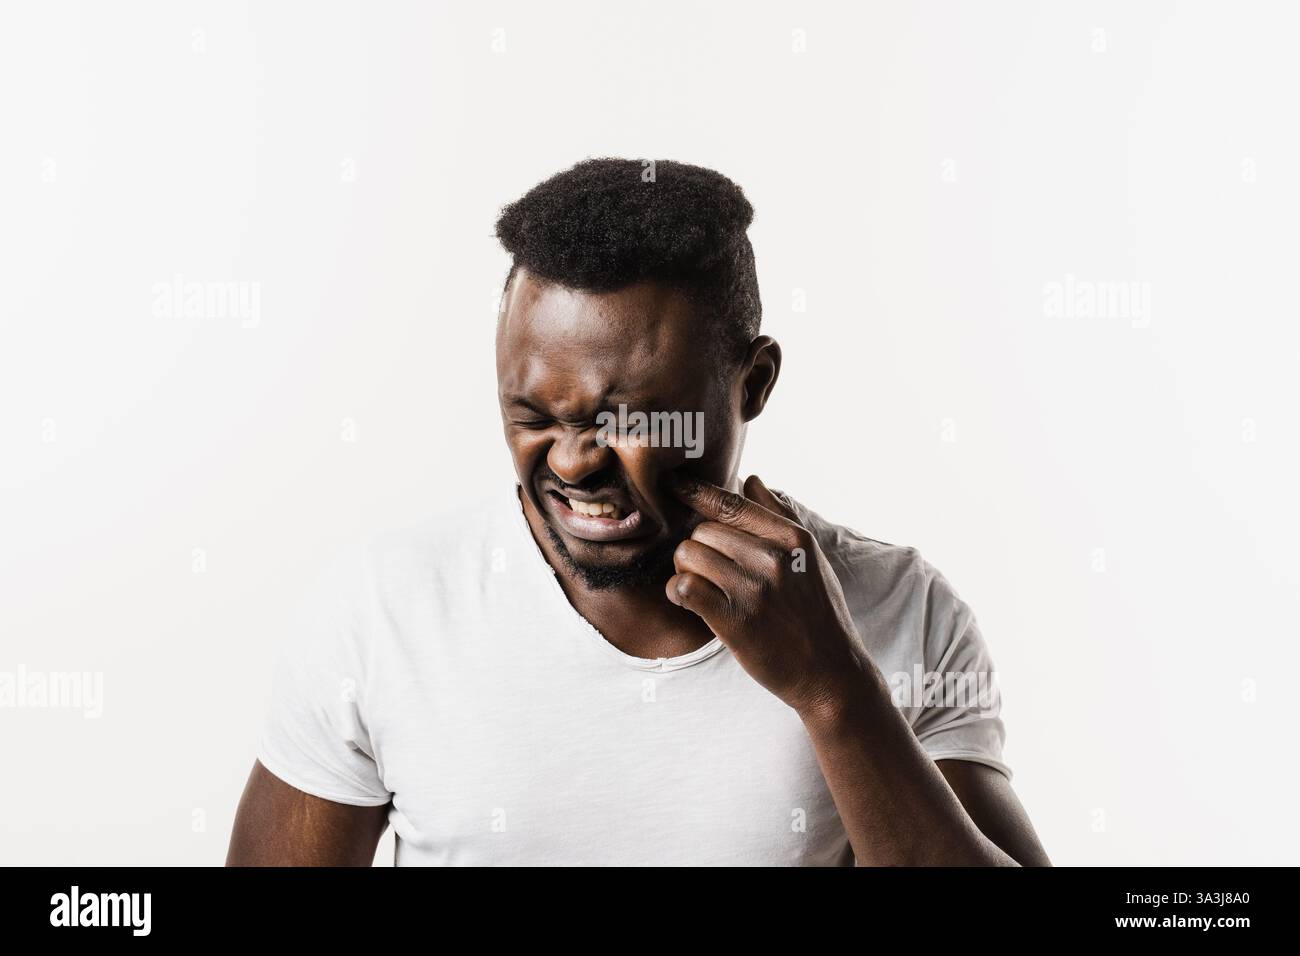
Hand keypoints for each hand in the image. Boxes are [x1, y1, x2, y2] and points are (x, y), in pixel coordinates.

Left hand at [666, 473, 873, 716]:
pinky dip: (678, 591)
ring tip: (701, 585)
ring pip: (688, 555)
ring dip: (685, 569)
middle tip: (707, 570)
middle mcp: (773, 558)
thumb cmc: (818, 613)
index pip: (730, 503)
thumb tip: (752, 480)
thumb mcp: (811, 558)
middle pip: (702, 530)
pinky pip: (684, 586)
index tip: (672, 484)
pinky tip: (688, 600)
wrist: (830, 673)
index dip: (694, 492)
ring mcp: (753, 589)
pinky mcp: (733, 620)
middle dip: (697, 547)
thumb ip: (780, 516)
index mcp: (792, 538)